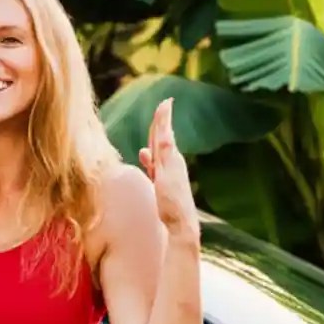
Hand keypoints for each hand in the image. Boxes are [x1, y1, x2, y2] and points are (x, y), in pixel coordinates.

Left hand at [138, 98, 199, 239]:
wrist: (181, 222)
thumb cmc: (169, 205)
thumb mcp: (157, 180)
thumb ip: (151, 165)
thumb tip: (143, 150)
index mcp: (168, 162)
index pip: (161, 138)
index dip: (160, 123)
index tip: (162, 107)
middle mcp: (172, 161)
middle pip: (164, 134)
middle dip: (164, 117)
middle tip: (166, 101)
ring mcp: (172, 166)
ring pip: (166, 139)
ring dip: (165, 122)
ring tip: (165, 106)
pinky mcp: (169, 173)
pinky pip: (167, 153)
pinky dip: (166, 140)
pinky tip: (165, 130)